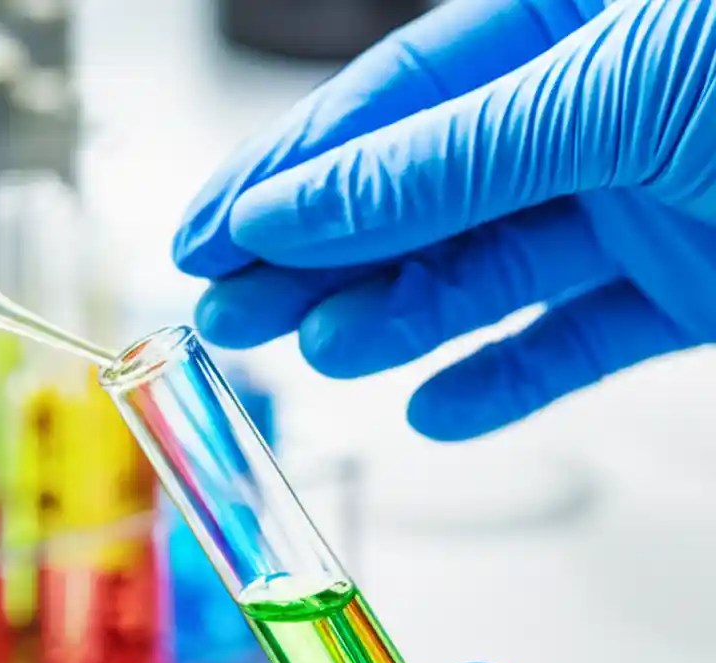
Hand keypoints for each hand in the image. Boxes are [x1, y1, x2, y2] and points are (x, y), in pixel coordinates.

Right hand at [174, 0, 715, 440]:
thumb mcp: (607, 96)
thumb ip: (444, 162)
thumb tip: (290, 209)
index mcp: (561, 20)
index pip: (387, 97)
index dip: (287, 170)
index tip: (211, 231)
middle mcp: (589, 111)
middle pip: (419, 196)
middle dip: (318, 257)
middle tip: (233, 310)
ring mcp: (640, 201)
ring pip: (487, 272)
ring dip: (397, 320)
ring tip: (329, 352)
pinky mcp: (690, 290)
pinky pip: (578, 341)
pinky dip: (507, 379)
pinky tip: (437, 407)